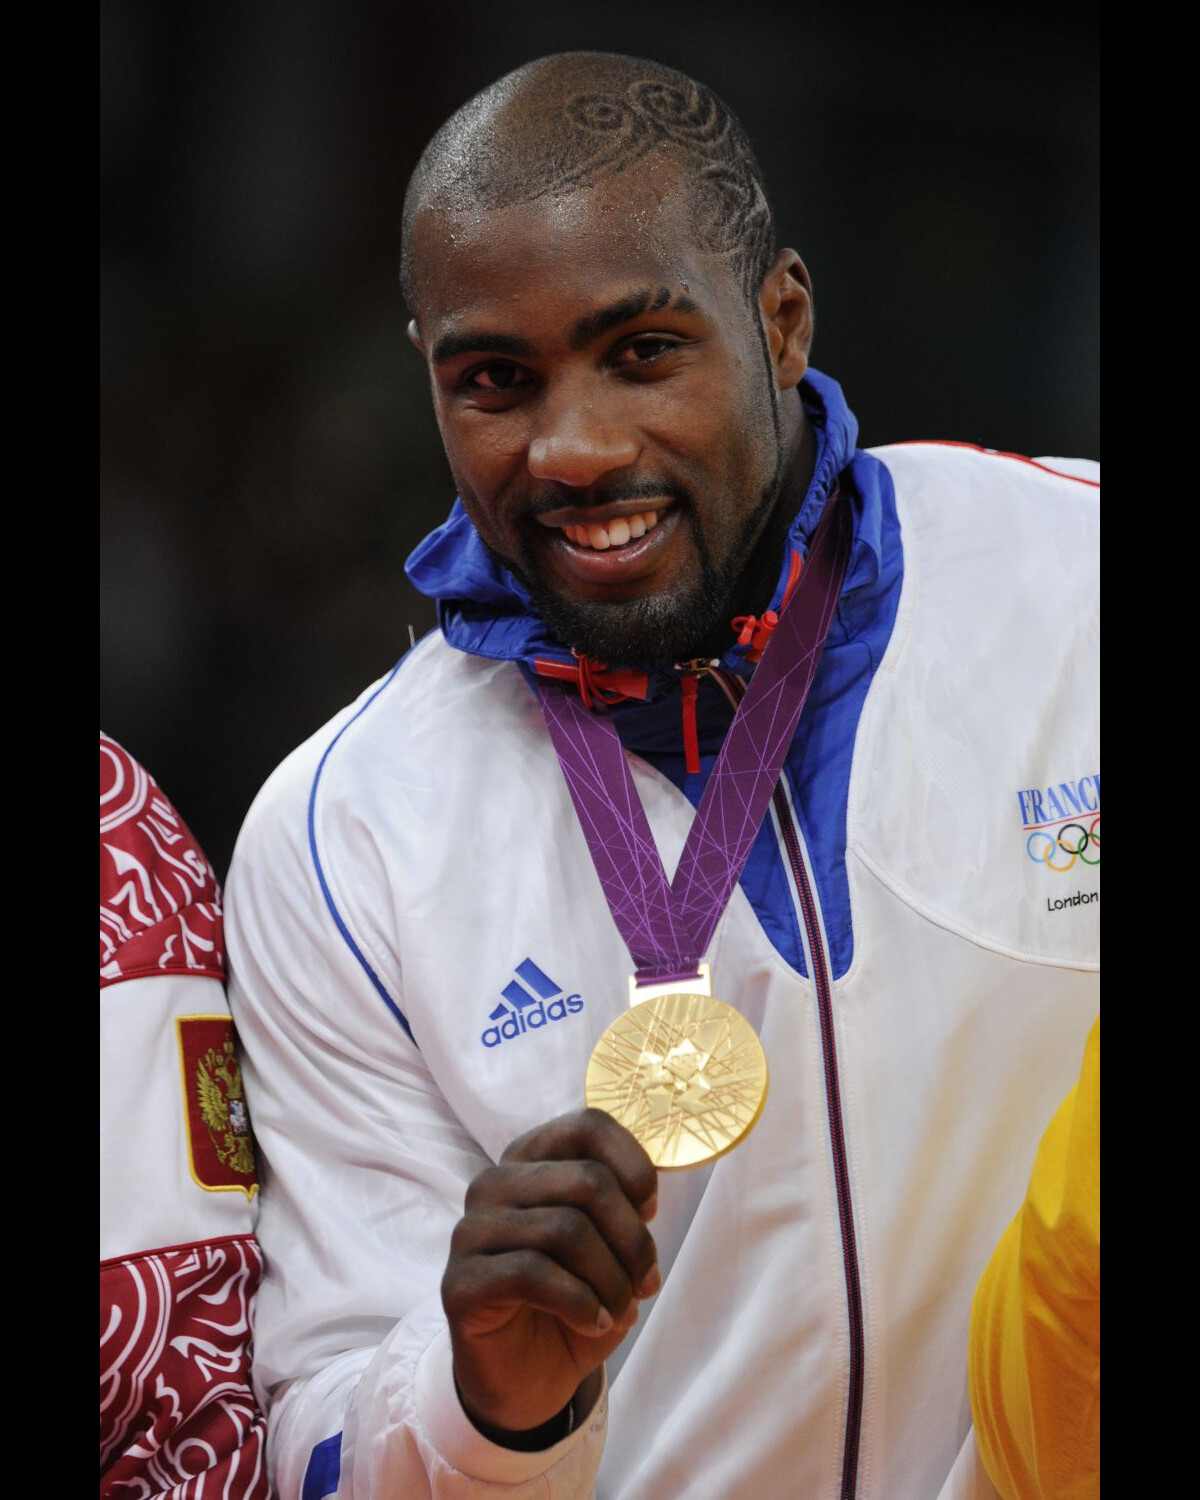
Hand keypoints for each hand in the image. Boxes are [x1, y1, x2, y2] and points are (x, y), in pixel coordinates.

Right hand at [442, 1107, 659, 1440]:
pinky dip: (580, 1302)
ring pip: (565, 1229)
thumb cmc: (573, 1302)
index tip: (649, 1211)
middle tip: (645, 1283)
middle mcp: (495, 1183)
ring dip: (611, 1279)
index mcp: (531, 1160)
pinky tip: (594, 1323)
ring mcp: (471, 1231)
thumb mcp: (609, 1249)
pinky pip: (532, 1273)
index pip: (588, 1126)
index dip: (634, 1166)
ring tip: (622, 1310)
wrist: (526, 1379)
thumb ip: (623, 1209)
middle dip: (633, 1239)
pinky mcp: (460, 1282)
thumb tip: (644, 1200)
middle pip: (587, 1181)